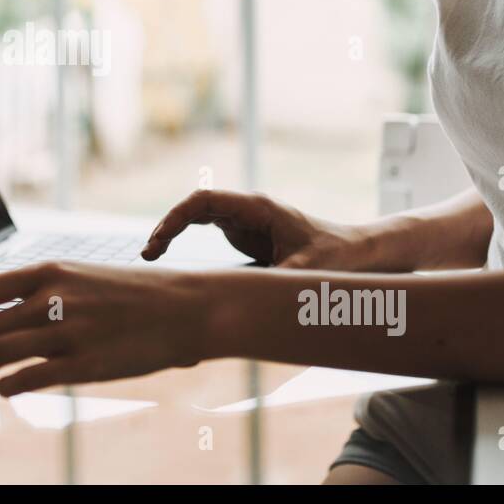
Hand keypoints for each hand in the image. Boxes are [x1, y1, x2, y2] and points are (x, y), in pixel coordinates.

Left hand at [0, 262, 210, 394]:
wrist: (188, 307)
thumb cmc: (138, 294)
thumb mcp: (85, 277)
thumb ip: (45, 291)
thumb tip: (6, 313)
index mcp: (50, 272)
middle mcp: (53, 299)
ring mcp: (69, 332)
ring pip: (0, 354)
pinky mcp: (87, 363)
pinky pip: (32, 378)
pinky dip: (8, 386)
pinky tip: (3, 391)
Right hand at [139, 189, 366, 268]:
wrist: (356, 252)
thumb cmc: (336, 256)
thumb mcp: (307, 272)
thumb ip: (276, 284)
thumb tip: (244, 302)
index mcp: (258, 208)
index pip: (204, 201)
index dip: (176, 218)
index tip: (158, 241)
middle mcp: (247, 210)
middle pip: (194, 208)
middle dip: (167, 228)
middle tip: (147, 256)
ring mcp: (244, 222)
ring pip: (196, 218)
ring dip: (173, 234)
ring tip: (152, 259)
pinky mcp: (244, 236)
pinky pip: (205, 231)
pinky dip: (185, 241)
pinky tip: (172, 261)